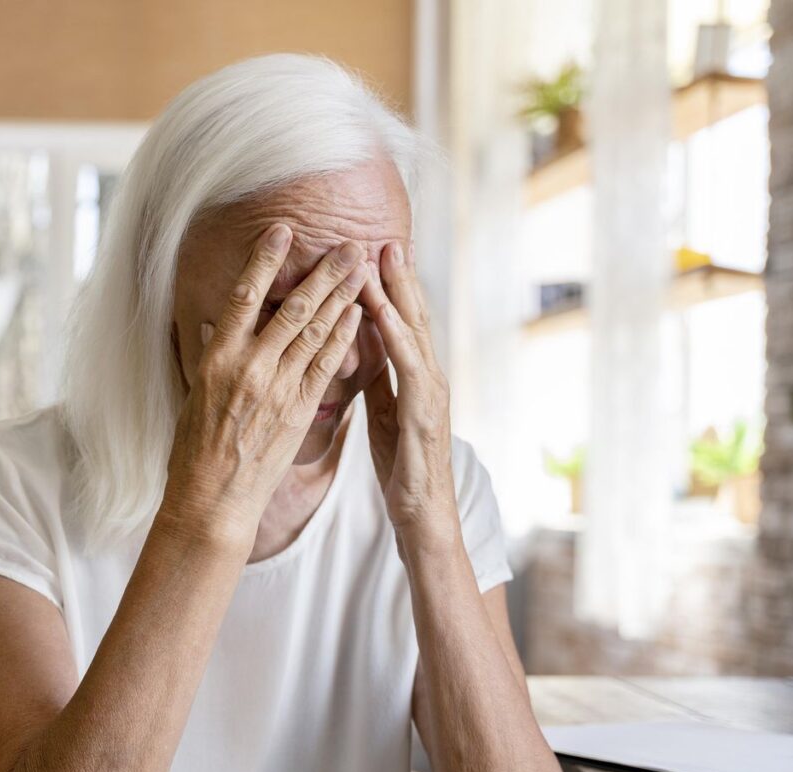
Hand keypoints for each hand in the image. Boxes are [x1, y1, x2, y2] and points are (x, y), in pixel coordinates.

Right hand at [161, 224, 370, 548]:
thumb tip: (213, 324)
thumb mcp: (194, 393)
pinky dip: (343, 336)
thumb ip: (211, 354)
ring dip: (341, 296)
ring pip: (315, 332)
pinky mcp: (300, 410)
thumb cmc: (195, 447)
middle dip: (323, 273)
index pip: (243, 297)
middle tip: (347, 242)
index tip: (283, 230)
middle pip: (292, 308)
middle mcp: (249, 368)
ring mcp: (277, 389)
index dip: (265, 261)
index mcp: (217, 358)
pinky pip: (326, 366)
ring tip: (360, 266)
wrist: (213, 497)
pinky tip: (358, 313)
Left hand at [359, 241, 461, 551]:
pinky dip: (393, 334)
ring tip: (385, 259)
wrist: (422, 513)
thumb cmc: (402, 465)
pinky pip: (407, 365)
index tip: (378, 256)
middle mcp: (429, 377)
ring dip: (399, 293)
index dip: (393, 290)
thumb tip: (362, 348)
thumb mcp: (384, 413)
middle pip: (413, 318)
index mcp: (416, 378)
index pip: (403, 325)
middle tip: (388, 238)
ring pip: (413, 332)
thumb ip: (379, 379)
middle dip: (401, 278)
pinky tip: (380, 311)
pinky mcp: (423, 411)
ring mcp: (430, 392)